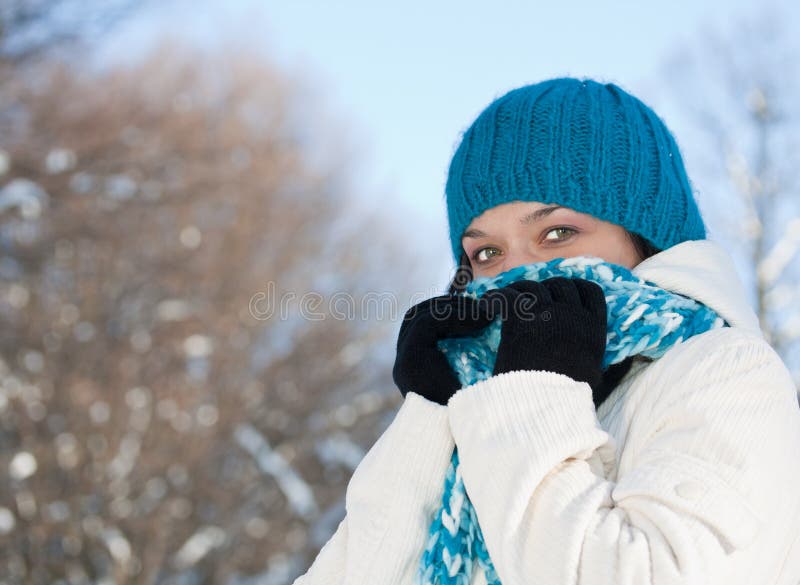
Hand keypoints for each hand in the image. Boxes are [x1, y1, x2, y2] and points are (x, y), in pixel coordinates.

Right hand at [392, 294, 494, 404]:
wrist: (473, 439)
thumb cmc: (482, 412)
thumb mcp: (477, 375)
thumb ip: (472, 352)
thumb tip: (491, 321)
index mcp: (414, 368)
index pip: (419, 323)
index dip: (445, 309)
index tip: (478, 309)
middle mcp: (403, 365)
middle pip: (415, 315)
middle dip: (447, 305)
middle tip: (481, 306)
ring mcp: (404, 364)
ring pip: (420, 316)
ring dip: (454, 308)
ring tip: (484, 312)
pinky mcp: (410, 364)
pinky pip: (428, 324)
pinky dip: (456, 316)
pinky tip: (482, 319)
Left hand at [482, 277, 606, 392]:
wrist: (545, 402)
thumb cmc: (565, 395)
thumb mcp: (588, 373)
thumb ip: (586, 355)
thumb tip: (585, 360)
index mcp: (593, 328)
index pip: (590, 291)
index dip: (575, 286)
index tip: (562, 291)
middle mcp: (572, 314)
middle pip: (560, 284)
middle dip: (546, 288)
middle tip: (531, 298)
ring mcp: (547, 313)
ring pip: (533, 287)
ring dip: (519, 290)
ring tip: (508, 299)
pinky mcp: (520, 317)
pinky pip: (506, 295)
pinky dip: (495, 297)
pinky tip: (487, 304)